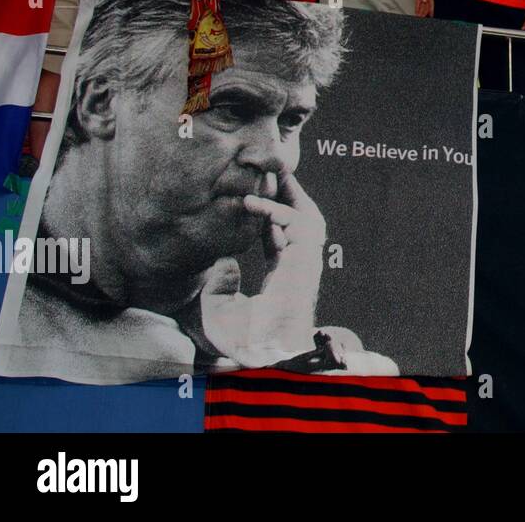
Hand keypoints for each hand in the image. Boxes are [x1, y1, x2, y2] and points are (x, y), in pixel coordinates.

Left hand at [201, 171, 326, 366]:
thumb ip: (219, 286)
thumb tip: (223, 261)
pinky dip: (275, 210)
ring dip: (289, 194)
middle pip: (299, 221)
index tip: (252, 201)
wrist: (264, 354)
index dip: (268, 219)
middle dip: (289, 196)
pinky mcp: (306, 260)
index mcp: (282, 278)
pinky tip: (251, 202)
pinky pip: (295, 225)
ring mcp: (304, 262)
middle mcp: (297, 267)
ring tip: (273, 170)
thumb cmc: (244, 341)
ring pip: (305, 217)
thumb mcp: (218, 310)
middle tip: (273, 172)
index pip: (280, 240)